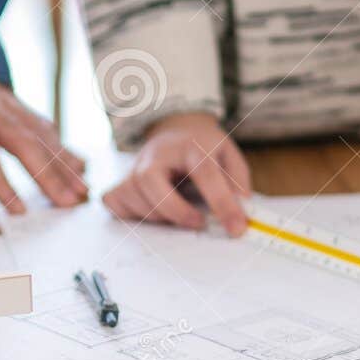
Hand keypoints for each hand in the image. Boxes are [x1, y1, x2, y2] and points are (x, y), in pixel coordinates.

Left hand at [0, 70, 86, 212]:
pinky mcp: (14, 100)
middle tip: (69, 205)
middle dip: (49, 176)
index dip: (2, 183)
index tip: (21, 211)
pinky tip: (80, 164)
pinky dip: (63, 145)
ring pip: (41, 135)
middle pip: (23, 145)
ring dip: (64, 164)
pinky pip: (43, 124)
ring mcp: (5, 102)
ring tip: (83, 192)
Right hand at [102, 112, 250, 235]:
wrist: (174, 131)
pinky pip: (118, 207)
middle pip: (151, 182)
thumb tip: (242, 208)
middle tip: (198, 223)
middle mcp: (155, 154)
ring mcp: (133, 169)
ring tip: (179, 212)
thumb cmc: (201, 147)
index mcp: (189, 145)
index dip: (223, 204)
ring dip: (161, 216)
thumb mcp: (227, 152)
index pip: (205, 174)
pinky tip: (152, 210)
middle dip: (176, 210)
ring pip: (136, 199)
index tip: (236, 229)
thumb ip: (238, 178)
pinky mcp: (120, 184)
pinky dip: (134, 216)